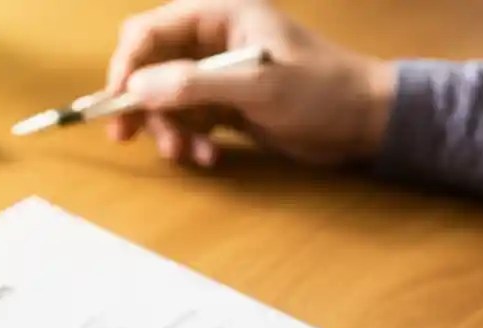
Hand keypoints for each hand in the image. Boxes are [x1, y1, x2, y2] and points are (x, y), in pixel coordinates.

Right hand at [106, 0, 396, 166]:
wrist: (365, 122)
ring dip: (168, 130)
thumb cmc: (321, 91)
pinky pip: (187, 121)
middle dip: (142, 104)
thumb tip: (136, 89)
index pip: (150, 30)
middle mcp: (212, 40)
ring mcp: (216, 74)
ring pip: (164, 99)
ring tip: (188, 155)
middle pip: (149, 66)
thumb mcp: (258, 86)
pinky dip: (190, 141)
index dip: (126, 64)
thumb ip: (196, 85)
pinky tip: (209, 157)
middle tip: (129, 137)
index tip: (117, 102)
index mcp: (219, 15)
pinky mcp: (224, 104)